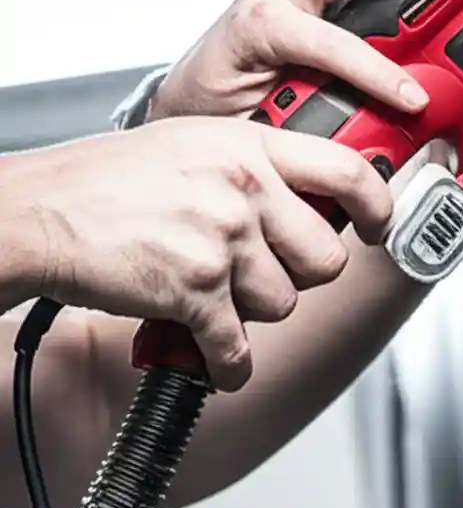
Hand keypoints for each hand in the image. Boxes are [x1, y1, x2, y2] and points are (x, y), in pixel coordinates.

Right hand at [1, 118, 391, 389]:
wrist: (40, 212)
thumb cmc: (108, 180)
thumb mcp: (196, 143)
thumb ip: (257, 163)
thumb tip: (314, 193)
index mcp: (250, 147)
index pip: (350, 172)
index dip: (378, 207)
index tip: (377, 226)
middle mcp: (244, 190)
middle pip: (325, 257)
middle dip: (300, 275)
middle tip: (268, 271)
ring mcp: (222, 241)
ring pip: (284, 302)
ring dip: (253, 311)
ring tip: (216, 293)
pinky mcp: (195, 292)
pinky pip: (240, 347)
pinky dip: (229, 364)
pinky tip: (217, 357)